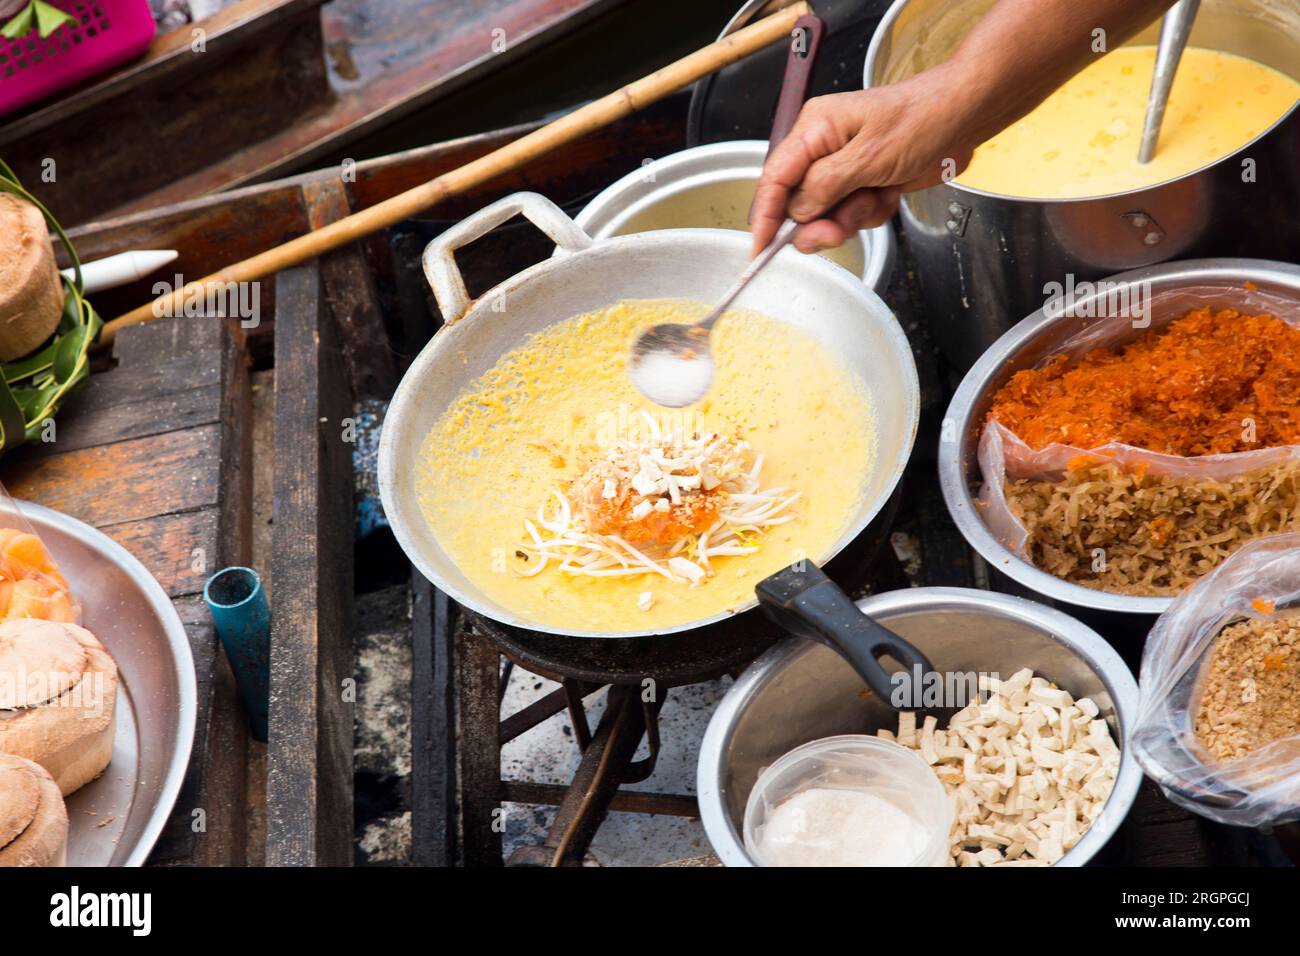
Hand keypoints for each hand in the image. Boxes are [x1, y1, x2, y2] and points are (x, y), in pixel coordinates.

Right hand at [752, 68, 976, 254]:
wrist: (965, 116)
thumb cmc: (922, 119)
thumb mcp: (867, 156)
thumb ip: (825, 187)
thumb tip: (797, 212)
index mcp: (814, 130)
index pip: (774, 179)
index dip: (765, 218)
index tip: (760, 251)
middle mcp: (823, 149)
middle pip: (798, 205)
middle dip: (819, 223)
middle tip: (837, 231)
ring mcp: (844, 167)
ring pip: (826, 215)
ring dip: (852, 218)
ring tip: (877, 199)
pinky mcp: (864, 182)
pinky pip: (852, 214)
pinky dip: (871, 213)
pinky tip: (890, 194)